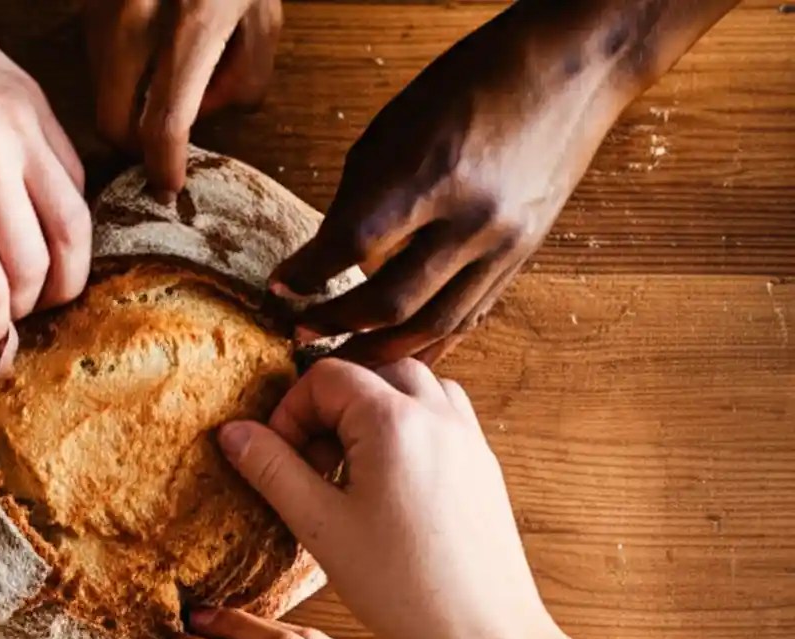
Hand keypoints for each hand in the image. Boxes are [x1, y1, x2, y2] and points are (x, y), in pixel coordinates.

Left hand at [0, 0, 90, 353]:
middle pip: (37, 269)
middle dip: (25, 310)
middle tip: (9, 319)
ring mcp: (22, 131)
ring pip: (75, 230)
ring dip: (65, 275)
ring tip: (43, 290)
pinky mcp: (42, 109)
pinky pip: (74, 183)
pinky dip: (66, 222)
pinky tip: (43, 233)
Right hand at [85, 0, 281, 198]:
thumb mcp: (262, 18)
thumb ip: (244, 78)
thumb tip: (203, 115)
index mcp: (192, 24)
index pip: (164, 123)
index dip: (163, 166)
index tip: (168, 187)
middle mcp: (136, 17)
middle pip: (112, 120)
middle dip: (134, 145)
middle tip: (160, 145)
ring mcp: (104, 9)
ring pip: (99, 91)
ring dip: (127, 103)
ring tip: (162, 77)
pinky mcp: (88, 2)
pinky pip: (95, 59)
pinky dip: (118, 70)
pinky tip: (147, 50)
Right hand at [217, 358, 621, 638]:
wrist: (481, 635)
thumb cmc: (401, 586)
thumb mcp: (319, 525)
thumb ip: (272, 469)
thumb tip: (234, 432)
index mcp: (393, 420)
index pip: (325, 377)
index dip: (290, 411)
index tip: (278, 456)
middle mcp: (436, 414)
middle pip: (369, 372)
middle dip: (331, 407)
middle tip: (313, 461)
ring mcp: (467, 436)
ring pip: (411, 387)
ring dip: (372, 410)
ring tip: (350, 465)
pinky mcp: (483, 463)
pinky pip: (441, 416)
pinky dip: (407, 426)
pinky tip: (389, 480)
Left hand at [271, 6, 637, 365]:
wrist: (568, 70)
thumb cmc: (469, 84)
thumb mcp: (393, 129)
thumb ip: (359, 198)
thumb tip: (325, 256)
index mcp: (432, 174)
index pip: (352, 244)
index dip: (308, 274)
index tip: (279, 287)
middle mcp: (472, 218)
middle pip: (392, 302)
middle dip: (337, 324)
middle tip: (300, 334)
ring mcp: (505, 243)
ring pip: (436, 324)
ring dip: (382, 350)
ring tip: (343, 360)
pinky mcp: (523, 257)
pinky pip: (470, 316)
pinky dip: (429, 340)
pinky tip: (398, 351)